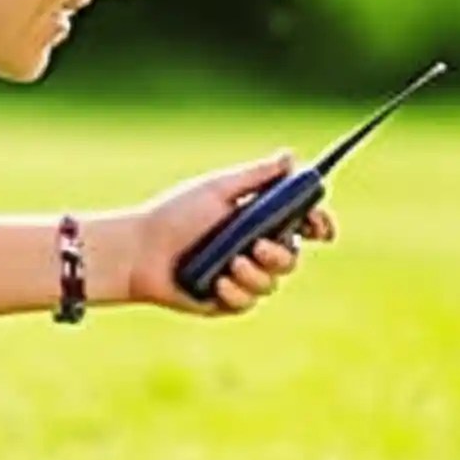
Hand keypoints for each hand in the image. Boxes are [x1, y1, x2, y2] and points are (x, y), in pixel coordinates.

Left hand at [126, 151, 336, 315]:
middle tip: (258, 247)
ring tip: (228, 265)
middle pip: (293, 257)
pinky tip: (216, 283)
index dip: (319, 226)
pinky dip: (235, 292)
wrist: (138, 252)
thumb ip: (258, 176)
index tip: (320, 228)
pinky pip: (249, 302)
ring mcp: (243, 277)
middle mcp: (255, 250)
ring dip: (255, 274)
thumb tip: (291, 157)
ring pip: (273, 283)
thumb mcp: (219, 190)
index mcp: (259, 221)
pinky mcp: (228, 301)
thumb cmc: (175, 216)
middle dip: (281, 254)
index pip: (302, 225)